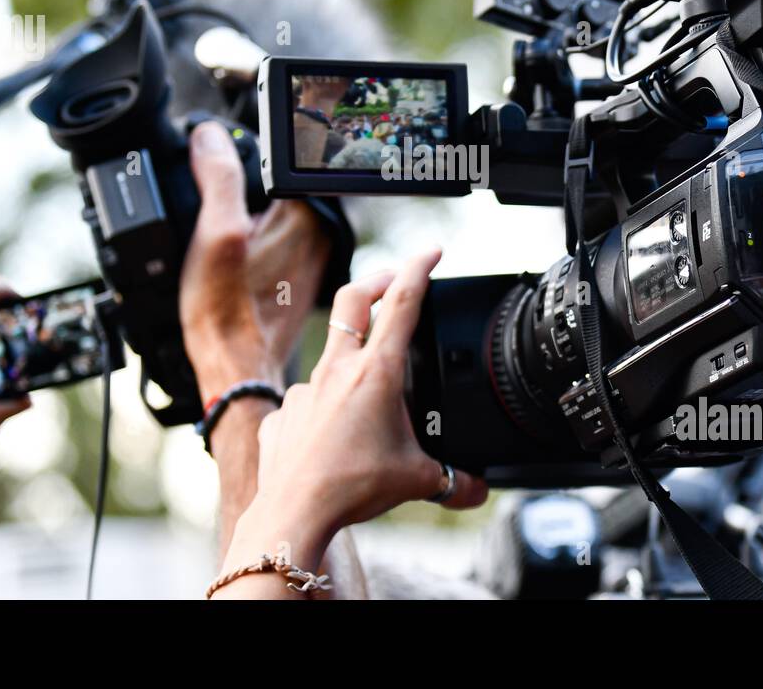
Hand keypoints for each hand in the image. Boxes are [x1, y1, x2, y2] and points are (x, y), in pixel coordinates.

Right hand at [179, 122, 329, 403]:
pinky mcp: (296, 275)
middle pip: (274, 182)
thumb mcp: (215, 236)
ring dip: (246, 215)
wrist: (234, 371)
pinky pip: (271, 239)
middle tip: (217, 223)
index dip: (238, 157)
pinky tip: (230, 263)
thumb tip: (210, 134)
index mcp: (306, 211)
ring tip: (222, 247)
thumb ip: (218, 178)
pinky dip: (249, 242)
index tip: (212, 175)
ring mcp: (309, 253)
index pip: (276, 158)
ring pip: (272, 211)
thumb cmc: (226, 313)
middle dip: (243, 188)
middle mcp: (318, 230)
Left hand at [220, 249, 487, 583]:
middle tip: (395, 280)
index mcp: (377, 371)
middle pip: (354, 298)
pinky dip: (325, 402)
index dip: (420, 267)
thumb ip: (453, 480)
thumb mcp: (417, 481)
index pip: (403, 301)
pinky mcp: (285, 410)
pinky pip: (308, 396)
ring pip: (330, 351)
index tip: (432, 251)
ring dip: (351, 350)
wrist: (294, 512)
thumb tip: (477, 489)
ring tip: (369, 375)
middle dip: (378, 279)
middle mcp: (338, 368)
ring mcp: (306, 386)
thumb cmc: (352, 488)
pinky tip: (334, 430)